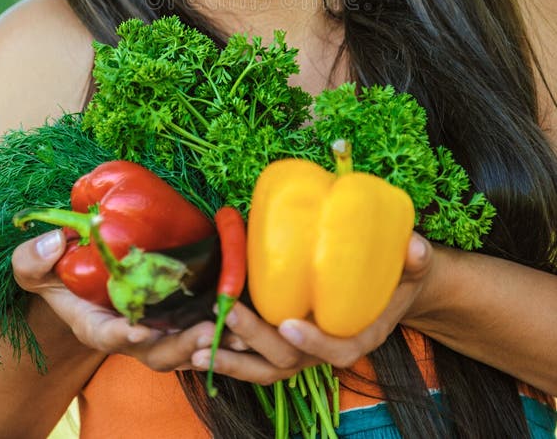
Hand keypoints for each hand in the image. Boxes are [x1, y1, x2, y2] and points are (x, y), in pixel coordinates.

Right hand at [11, 230, 221, 371]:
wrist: (81, 277)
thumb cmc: (57, 272)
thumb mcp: (35, 266)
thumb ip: (34, 258)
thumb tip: (54, 242)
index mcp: (93, 324)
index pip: (105, 336)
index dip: (120, 336)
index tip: (134, 332)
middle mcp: (128, 334)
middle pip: (155, 351)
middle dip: (181, 345)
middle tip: (206, 333)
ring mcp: (155, 328)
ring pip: (184, 346)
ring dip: (210, 341)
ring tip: (235, 330)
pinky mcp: (177, 315)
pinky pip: (200, 328)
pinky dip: (223, 327)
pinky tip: (245, 314)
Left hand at [190, 232, 432, 382]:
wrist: (392, 287)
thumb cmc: (399, 274)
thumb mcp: (414, 265)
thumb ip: (415, 258)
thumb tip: (415, 246)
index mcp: (360, 336)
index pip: (338, 350)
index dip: (314, 341)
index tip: (289, 322)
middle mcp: (328, 349)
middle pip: (290, 358)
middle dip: (256, 338)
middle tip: (226, 310)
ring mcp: (304, 350)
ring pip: (266, 367)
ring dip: (232, 358)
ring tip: (197, 346)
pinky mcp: (285, 341)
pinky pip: (255, 359)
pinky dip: (228, 355)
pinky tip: (198, 344)